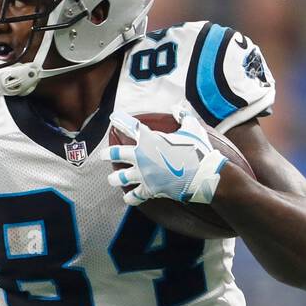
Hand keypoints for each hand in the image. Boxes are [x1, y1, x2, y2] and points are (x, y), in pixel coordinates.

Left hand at [108, 107, 229, 205]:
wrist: (202, 173)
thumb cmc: (197, 149)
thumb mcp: (191, 128)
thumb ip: (182, 116)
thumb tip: (178, 108)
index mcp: (149, 139)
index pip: (130, 127)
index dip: (120, 121)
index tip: (113, 119)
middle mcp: (141, 156)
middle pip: (117, 153)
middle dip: (108, 153)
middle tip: (103, 155)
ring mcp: (144, 174)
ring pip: (120, 177)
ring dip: (115, 178)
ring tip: (112, 179)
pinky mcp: (149, 190)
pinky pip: (134, 196)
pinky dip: (130, 197)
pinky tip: (127, 197)